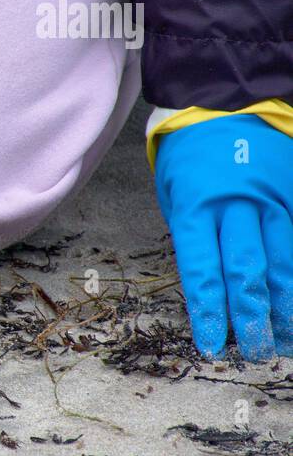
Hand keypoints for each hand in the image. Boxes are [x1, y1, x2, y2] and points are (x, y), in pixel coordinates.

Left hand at [155, 114, 292, 359]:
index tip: (212, 346)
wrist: (226, 103)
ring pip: (285, 262)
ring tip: (285, 339)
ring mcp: (275, 199)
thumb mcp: (174, 194)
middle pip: (247, 273)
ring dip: (285, 307)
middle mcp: (238, 205)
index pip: (203, 271)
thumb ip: (193, 237)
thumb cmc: (190, 156)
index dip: (209, 313)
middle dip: (251, 318)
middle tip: (255, 352)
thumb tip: (209, 288)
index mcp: (196, 207)